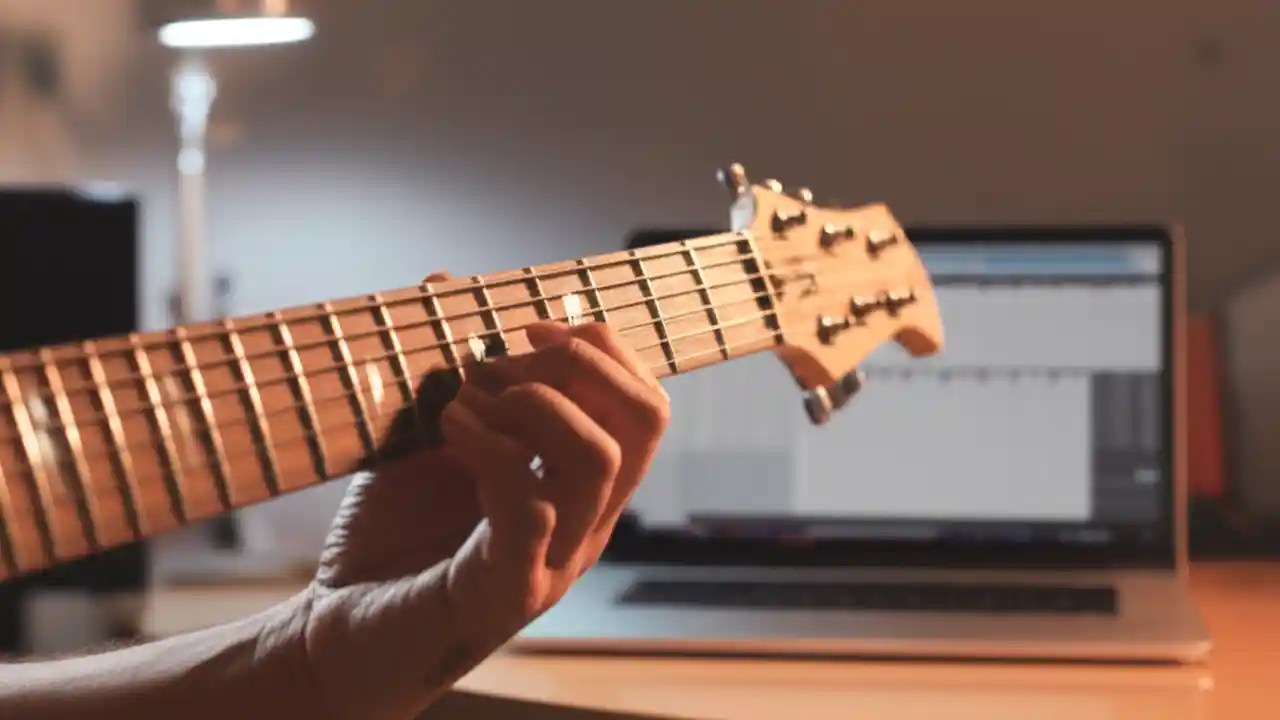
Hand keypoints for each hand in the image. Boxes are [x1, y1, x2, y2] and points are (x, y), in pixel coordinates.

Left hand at [285, 312, 668, 717]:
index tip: (528, 327)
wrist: (339, 636)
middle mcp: (586, 523)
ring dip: (531, 400)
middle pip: (646, 420)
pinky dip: (486, 445)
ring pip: (598, 457)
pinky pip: (530, 502)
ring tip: (468, 394)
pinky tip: (446, 428)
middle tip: (505, 356)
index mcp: (582, 487)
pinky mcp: (507, 590)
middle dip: (580, 361)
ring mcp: (555, 560)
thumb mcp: (426, 440)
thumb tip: (445, 280)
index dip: (602, 346)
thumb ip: (447, 368)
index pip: (646, 404)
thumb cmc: (392, 540)